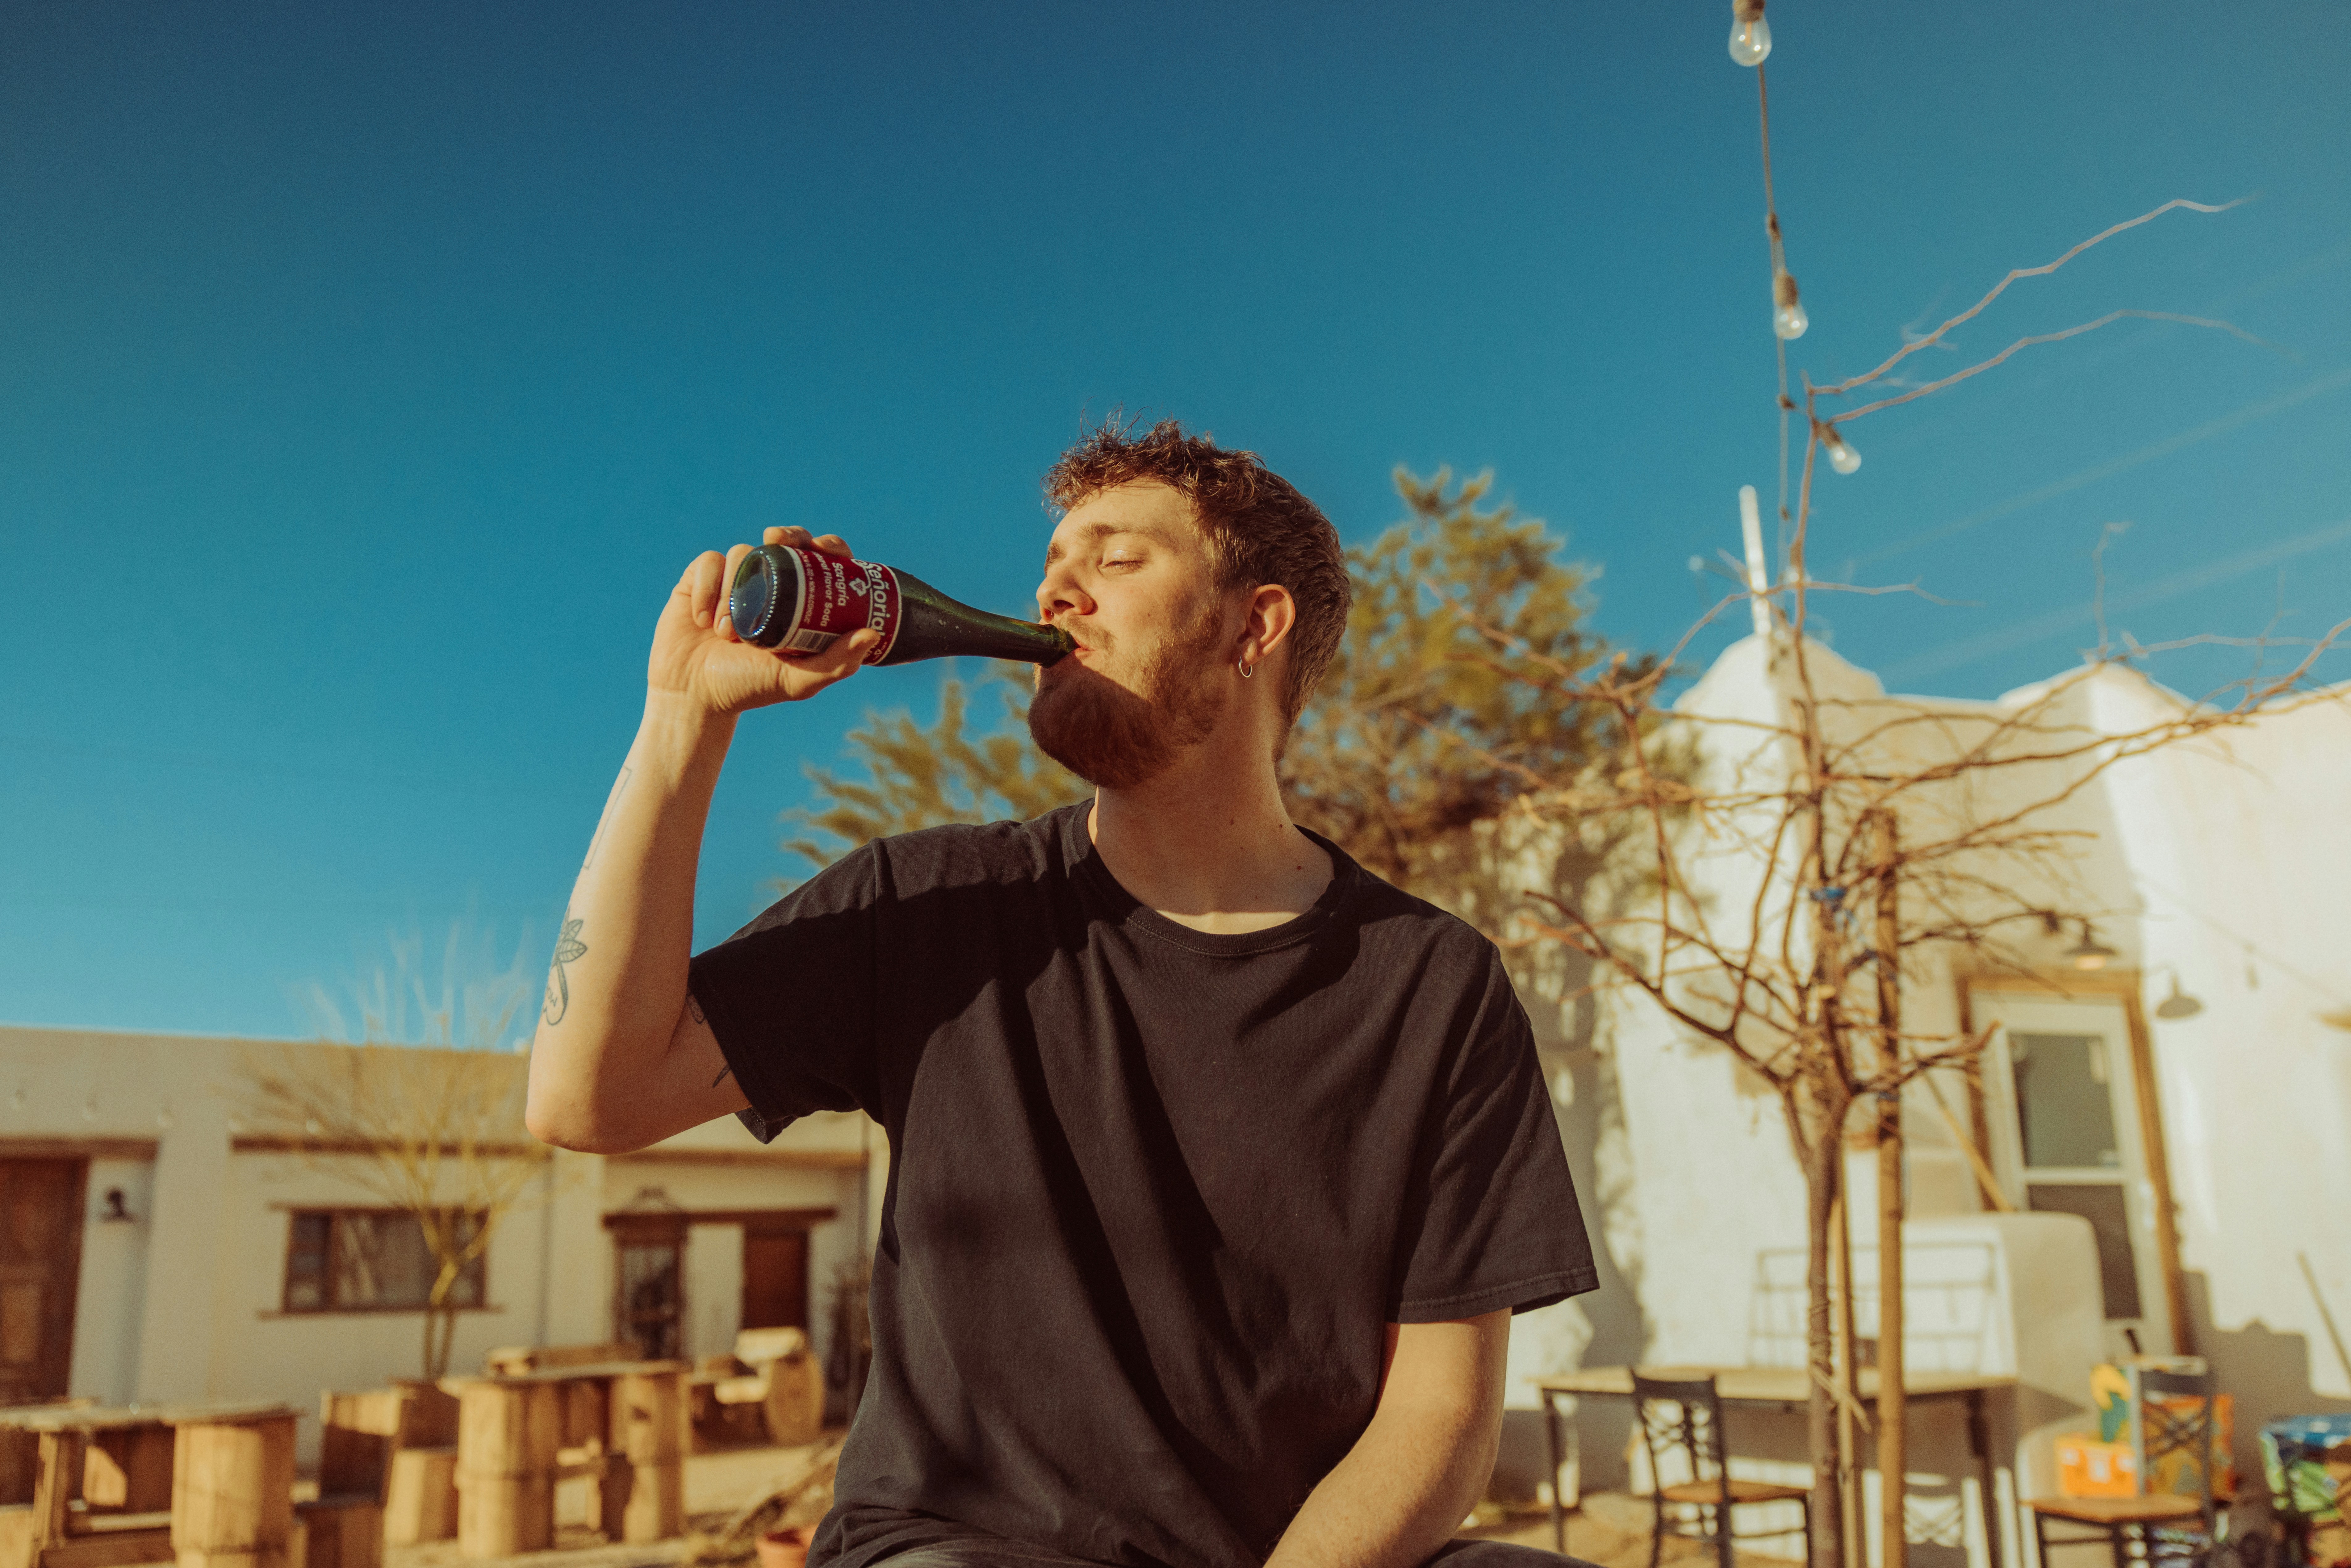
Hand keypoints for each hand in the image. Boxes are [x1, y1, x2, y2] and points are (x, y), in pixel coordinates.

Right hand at [648, 527, 879, 713]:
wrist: (695, 695)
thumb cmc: (749, 688)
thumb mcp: (798, 681)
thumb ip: (836, 663)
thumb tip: (872, 634)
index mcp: (799, 602)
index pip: (820, 560)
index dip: (827, 546)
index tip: (824, 549)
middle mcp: (770, 585)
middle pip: (785, 541)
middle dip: (786, 534)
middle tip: (776, 541)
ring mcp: (735, 580)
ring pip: (742, 553)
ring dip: (735, 589)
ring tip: (727, 635)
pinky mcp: (700, 579)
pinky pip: (709, 562)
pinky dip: (707, 588)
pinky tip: (703, 621)